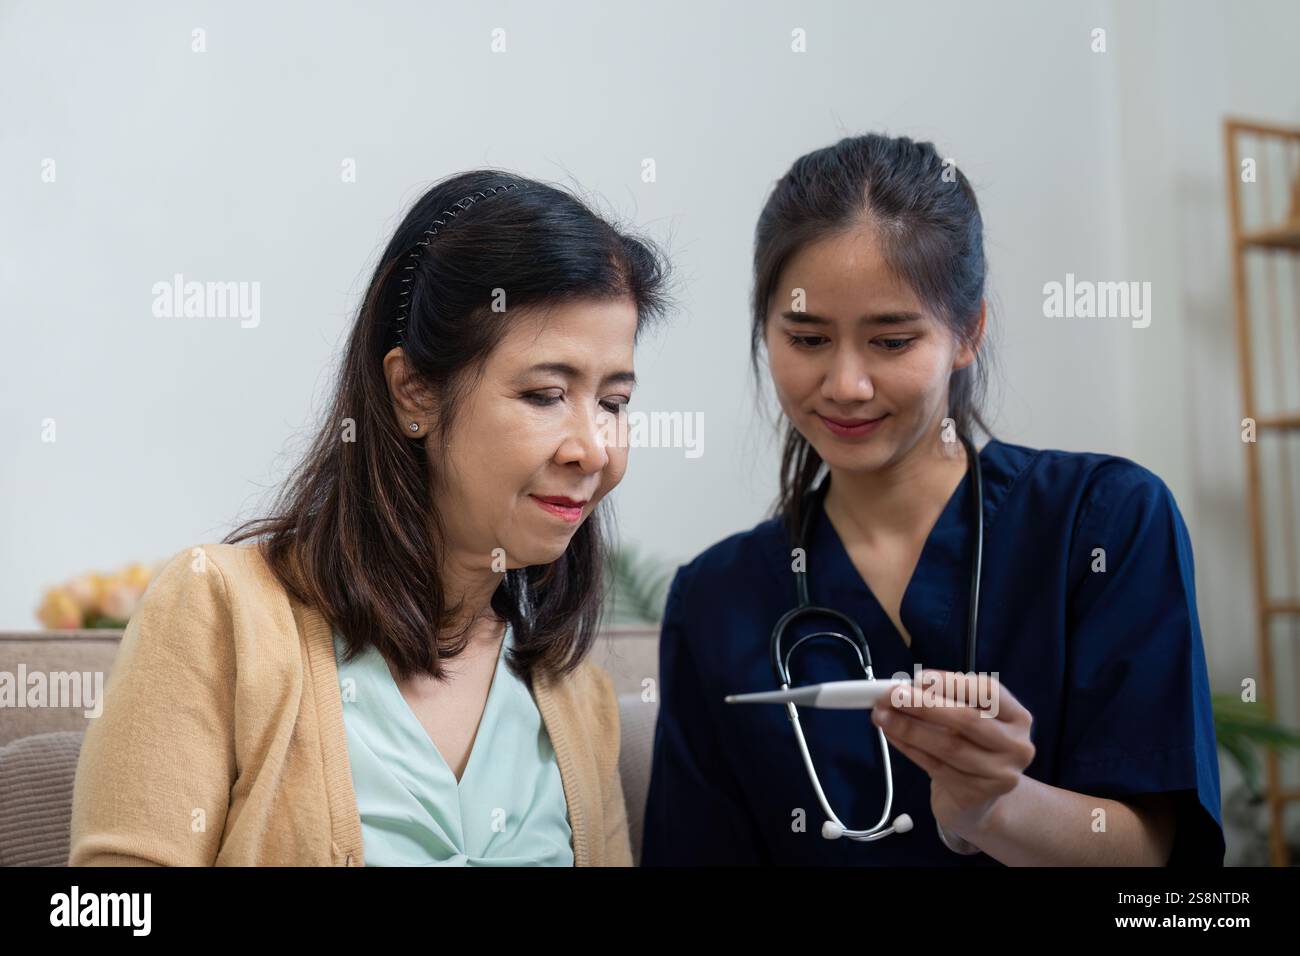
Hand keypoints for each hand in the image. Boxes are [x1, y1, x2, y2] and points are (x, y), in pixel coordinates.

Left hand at [871, 670, 1035, 845]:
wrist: (978, 800)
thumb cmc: (970, 746)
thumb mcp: (967, 717)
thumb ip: (944, 700)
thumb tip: (904, 686)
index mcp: (1017, 717)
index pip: (988, 692)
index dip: (952, 682)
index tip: (919, 677)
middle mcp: (1016, 745)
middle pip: (967, 720)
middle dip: (924, 705)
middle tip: (892, 695)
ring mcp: (999, 774)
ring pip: (947, 746)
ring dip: (908, 727)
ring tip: (882, 715)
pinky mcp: (975, 795)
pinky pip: (934, 766)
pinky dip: (908, 747)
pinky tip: (891, 735)